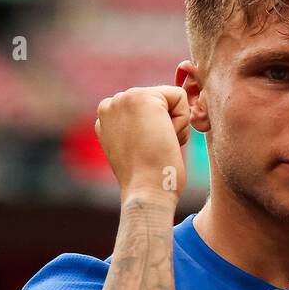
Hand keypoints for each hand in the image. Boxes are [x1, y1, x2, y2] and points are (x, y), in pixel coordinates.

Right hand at [94, 85, 190, 199]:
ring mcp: (123, 98)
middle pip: (160, 102)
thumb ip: (135, 129)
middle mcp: (110, 103)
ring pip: (171, 99)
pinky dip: (182, 121)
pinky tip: (165, 139)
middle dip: (165, 125)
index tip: (145, 151)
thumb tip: (151, 123)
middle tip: (152, 151)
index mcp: (106, 117)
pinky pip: (180, 97)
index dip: (157, 131)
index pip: (147, 109)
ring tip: (157, 146)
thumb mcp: (132, 149)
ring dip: (174, 125)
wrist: (145, 192)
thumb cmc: (146, 180)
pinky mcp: (143, 97)